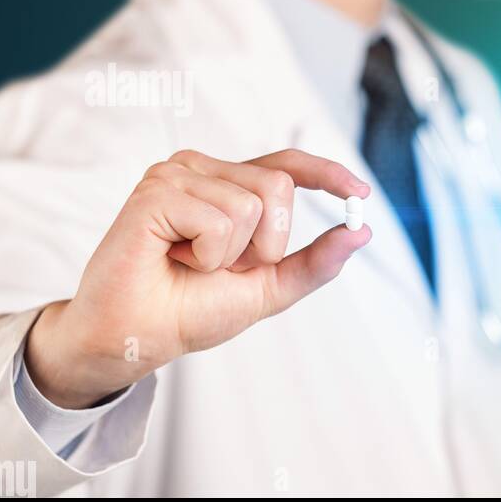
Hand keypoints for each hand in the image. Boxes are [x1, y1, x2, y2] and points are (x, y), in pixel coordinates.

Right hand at [24, 149, 371, 408]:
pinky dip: (206, 255)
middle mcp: (203, 170)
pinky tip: (172, 258)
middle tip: (218, 266)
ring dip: (230, 254)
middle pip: (279, 186)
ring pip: (250, 205)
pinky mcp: (155, 191)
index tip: (360, 194)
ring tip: (190, 263)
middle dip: (265, 243)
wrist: (139, 337)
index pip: (287, 164)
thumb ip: (314, 262)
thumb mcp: (269, 288)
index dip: (327, 173)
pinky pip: (218, 221)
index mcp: (229, 186)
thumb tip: (361, 231)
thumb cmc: (191, 309)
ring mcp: (176, 175)